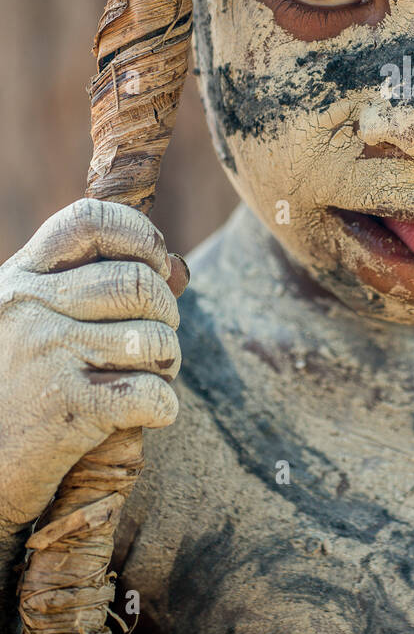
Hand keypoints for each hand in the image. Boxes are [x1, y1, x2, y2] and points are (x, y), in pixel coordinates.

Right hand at [0, 198, 187, 533]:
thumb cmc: (16, 386)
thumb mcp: (35, 320)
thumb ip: (97, 288)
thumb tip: (178, 270)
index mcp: (21, 277)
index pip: (90, 221)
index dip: (140, 235)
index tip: (156, 264)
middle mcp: (29, 306)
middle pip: (138, 282)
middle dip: (166, 313)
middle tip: (156, 340)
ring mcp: (46, 354)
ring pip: (153, 340)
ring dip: (167, 364)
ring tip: (148, 377)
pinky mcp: (66, 408)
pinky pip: (151, 394)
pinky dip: (162, 407)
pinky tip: (144, 413)